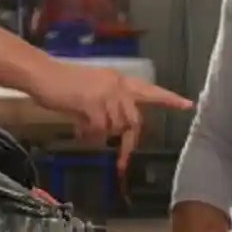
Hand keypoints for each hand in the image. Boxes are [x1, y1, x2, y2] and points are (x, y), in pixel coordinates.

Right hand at [29, 60, 192, 172]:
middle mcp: (116, 85)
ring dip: (99, 134)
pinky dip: (88, 134)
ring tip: (83, 126)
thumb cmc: (63, 82)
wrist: (43, 74)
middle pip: (132, 120)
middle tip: (120, 157)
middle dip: (126, 140)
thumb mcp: (92, 89)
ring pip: (114, 127)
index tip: (188, 105)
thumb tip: (111, 128)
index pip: (149, 91)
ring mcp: (105, 94)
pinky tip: (77, 128)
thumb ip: (107, 105)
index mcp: (118, 80)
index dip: (168, 99)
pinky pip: (98, 130)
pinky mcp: (92, 103)